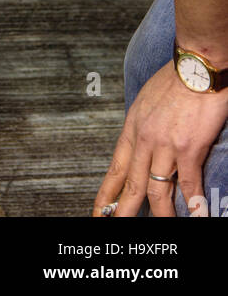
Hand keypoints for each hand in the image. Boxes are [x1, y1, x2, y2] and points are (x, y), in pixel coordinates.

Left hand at [93, 61, 227, 216]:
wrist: (194, 66)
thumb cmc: (174, 79)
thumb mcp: (146, 101)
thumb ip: (142, 125)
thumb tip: (141, 140)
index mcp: (133, 128)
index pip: (116, 168)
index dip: (106, 193)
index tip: (98, 210)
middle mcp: (145, 139)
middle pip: (131, 185)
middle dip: (121, 212)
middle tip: (113, 227)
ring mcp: (166, 146)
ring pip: (157, 191)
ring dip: (160, 216)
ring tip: (162, 229)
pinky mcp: (188, 148)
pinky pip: (189, 185)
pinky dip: (193, 205)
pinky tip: (196, 216)